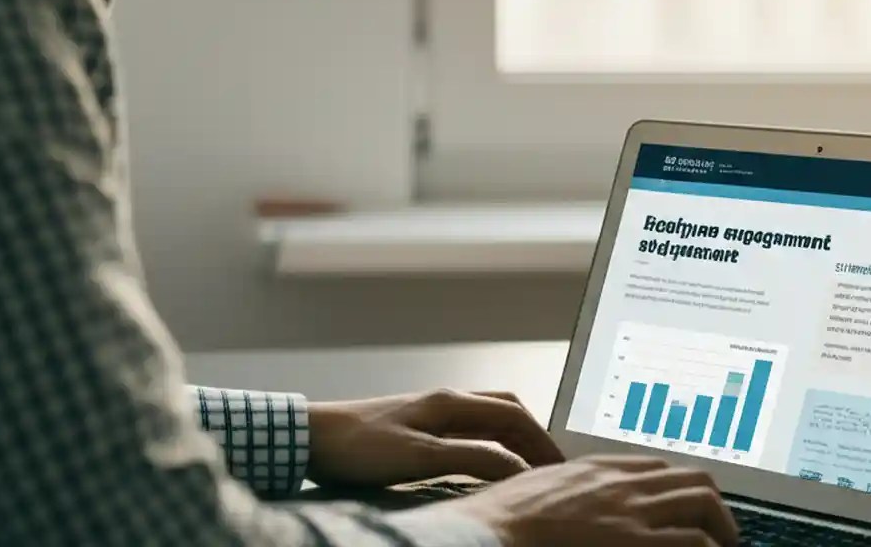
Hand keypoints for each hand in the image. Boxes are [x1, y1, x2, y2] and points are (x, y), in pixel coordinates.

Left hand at [306, 389, 563, 486]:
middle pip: (507, 409)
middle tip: (552, 467)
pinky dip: (491, 441)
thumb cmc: (360, 448)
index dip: (542, 443)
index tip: (560, 471)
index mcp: (452, 403)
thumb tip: (518, 466)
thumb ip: (471, 459)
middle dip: (535, 435)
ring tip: (528, 465)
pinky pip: (469, 427)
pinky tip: (487, 461)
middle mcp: (446, 400)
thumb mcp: (420, 458)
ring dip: (514, 437)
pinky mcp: (416, 424)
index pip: (515, 417)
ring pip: (488, 416)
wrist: (310, 437)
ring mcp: (431, 410)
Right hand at [418, 455, 737, 546]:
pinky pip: (693, 543)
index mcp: (597, 469)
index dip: (678, 488)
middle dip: (714, 507)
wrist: (488, 534)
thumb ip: (565, 492)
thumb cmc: (498, 521)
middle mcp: (623, 484)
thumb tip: (570, 506)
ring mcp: (633, 513)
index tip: (686, 507)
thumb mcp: (536, 490)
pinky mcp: (637, 543)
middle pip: (692, 480)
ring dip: (721, 530)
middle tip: (719, 533)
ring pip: (704, 505)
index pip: (658, 467)